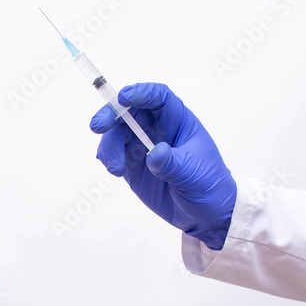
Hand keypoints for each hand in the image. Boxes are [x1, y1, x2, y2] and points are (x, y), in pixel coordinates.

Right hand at [90, 82, 236, 249]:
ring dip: (109, 146)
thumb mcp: (194, 174)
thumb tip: (154, 152)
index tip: (123, 98)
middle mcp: (157, 128)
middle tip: (97, 127)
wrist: (204, 213)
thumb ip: (173, 163)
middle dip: (111, 114)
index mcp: (178, 121)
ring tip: (116, 170)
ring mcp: (142, 144)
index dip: (141, 93)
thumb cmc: (208, 184)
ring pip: (116, 132)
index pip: (158, 97)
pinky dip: (107, 157)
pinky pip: (112, 152)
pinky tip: (114, 169)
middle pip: (129, 110)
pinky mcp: (131, 163)